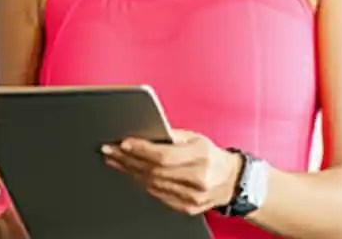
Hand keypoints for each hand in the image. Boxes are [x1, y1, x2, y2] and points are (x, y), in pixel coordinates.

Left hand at [103, 129, 241, 215]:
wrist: (232, 181)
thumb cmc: (210, 155)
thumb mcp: (195, 138)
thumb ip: (169, 135)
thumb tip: (141, 131)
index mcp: (202, 157)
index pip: (164, 155)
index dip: (141, 149)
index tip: (122, 143)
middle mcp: (199, 180)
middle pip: (154, 171)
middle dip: (127, 159)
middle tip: (109, 150)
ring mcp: (193, 197)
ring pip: (152, 184)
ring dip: (129, 171)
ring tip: (114, 160)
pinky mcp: (187, 208)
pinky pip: (156, 195)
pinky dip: (139, 183)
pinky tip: (129, 173)